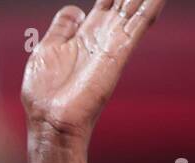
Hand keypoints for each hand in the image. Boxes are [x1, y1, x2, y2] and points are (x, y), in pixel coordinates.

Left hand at [21, 0, 165, 144]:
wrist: (52, 120)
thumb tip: (75, 11)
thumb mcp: (46, 50)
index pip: (105, 4)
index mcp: (83, 36)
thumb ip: (61, 29)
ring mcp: (112, 42)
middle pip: (124, 2)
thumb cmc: (44, 93)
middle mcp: (102, 36)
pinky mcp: (119, 51)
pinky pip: (140, 22)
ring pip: (135, 8)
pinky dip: (151, 6)